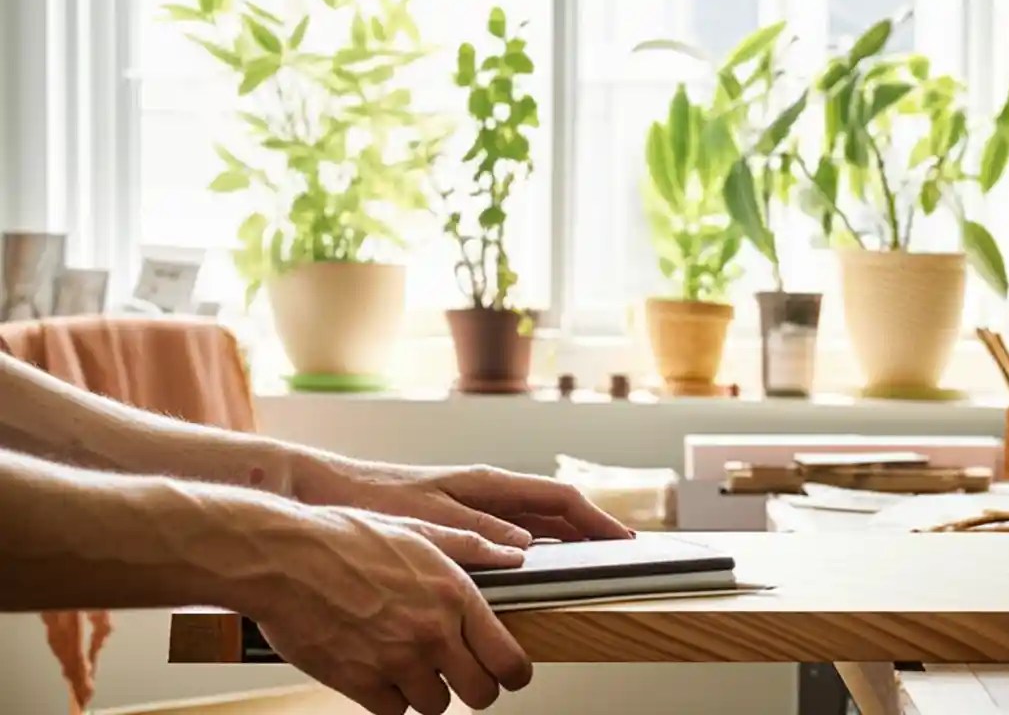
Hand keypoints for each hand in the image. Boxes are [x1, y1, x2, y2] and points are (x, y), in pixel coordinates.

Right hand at [251, 506, 532, 714]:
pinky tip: (379, 669)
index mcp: (454, 594)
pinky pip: (393, 711)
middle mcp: (432, 633)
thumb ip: (470, 546)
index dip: (513, 673)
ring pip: (436, 705)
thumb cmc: (346, 538)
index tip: (506, 673)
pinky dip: (389, 698)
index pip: (509, 660)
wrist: (283, 558)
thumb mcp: (417, 529)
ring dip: (427, 690)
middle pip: (480, 695)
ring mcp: (395, 661)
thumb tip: (513, 554)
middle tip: (459, 674)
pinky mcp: (358, 682)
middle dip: (475, 688)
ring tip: (410, 661)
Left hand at [295, 458, 632, 545]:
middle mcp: (489, 494)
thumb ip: (478, 532)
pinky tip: (543, 577)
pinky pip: (514, 541)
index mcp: (489, 484)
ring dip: (568, 545)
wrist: (329, 496)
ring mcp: (479, 510)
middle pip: (557, 514)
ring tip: (595, 569)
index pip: (560, 499)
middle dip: (593, 534)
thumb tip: (525, 549)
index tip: (626, 540)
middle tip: (622, 560)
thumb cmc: (376, 500)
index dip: (597, 520)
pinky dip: (538, 556)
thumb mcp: (430, 519)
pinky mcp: (464, 527)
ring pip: (539, 527)